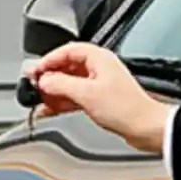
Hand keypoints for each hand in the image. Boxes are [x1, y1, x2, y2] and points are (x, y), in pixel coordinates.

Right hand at [27, 42, 171, 152]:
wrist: (145, 128)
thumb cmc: (126, 108)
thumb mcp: (86, 94)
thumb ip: (61, 84)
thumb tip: (44, 80)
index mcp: (98, 58)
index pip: (66, 51)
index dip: (47, 60)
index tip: (34, 72)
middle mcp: (99, 68)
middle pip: (67, 66)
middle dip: (49, 77)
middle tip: (34, 86)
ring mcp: (100, 84)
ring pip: (70, 82)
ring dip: (54, 91)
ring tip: (39, 100)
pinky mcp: (100, 99)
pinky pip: (75, 96)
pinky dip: (63, 102)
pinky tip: (50, 110)